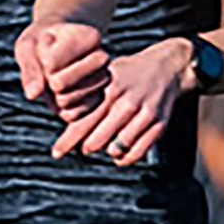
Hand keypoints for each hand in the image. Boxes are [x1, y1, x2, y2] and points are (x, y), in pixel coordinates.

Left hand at [13, 18, 109, 122]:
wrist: (57, 48)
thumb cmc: (41, 43)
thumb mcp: (28, 46)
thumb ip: (29, 68)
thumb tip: (32, 95)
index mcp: (89, 37)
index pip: (51, 62)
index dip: (39, 61)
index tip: (45, 48)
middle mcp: (102, 59)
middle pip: (59, 84)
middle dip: (45, 80)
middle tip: (49, 69)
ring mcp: (103, 82)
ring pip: (65, 101)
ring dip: (52, 95)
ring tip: (56, 80)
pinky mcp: (99, 102)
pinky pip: (71, 115)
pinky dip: (61, 109)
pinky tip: (63, 93)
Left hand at [51, 38, 191, 163]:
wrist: (167, 66)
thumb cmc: (128, 72)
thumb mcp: (106, 73)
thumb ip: (87, 92)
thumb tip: (63, 115)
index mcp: (108, 87)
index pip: (84, 117)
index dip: (69, 138)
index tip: (56, 152)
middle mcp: (126, 100)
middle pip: (99, 135)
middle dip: (88, 146)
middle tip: (85, 148)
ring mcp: (144, 112)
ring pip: (119, 145)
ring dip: (109, 150)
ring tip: (106, 148)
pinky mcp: (159, 123)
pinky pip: (139, 150)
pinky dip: (127, 158)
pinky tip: (120, 156)